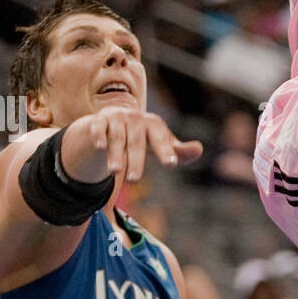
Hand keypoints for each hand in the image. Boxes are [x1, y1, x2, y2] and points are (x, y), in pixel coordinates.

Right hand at [70, 108, 202, 184]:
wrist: (111, 122)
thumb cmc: (142, 137)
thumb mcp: (159, 144)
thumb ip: (177, 151)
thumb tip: (199, 149)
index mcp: (153, 124)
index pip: (160, 137)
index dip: (166, 150)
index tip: (171, 164)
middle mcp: (135, 118)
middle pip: (137, 141)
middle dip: (136, 160)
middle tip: (135, 180)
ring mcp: (116, 118)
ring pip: (117, 137)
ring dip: (116, 154)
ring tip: (115, 172)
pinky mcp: (99, 120)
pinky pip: (98, 127)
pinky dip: (98, 136)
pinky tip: (99, 147)